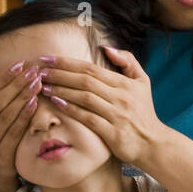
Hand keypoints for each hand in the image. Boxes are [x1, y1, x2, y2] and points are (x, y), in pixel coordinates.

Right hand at [0, 60, 41, 191]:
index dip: (3, 77)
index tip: (20, 64)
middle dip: (17, 84)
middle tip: (33, 70)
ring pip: (6, 115)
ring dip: (23, 96)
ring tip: (37, 83)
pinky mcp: (0, 156)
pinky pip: (14, 132)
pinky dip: (25, 116)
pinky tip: (34, 102)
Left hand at [37, 47, 165, 171]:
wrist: (153, 143)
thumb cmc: (144, 112)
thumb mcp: (142, 82)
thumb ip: (127, 61)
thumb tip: (106, 47)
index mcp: (124, 83)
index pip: (91, 68)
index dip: (67, 62)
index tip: (48, 58)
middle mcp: (120, 96)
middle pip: (85, 80)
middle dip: (59, 73)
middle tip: (39, 70)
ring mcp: (116, 114)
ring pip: (85, 97)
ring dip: (61, 90)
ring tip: (42, 86)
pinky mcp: (112, 133)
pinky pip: (88, 118)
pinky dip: (71, 109)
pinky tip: (56, 102)